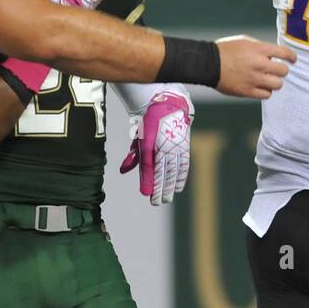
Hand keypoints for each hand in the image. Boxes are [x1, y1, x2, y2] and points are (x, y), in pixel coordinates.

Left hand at [120, 89, 193, 204]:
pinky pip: (184, 164)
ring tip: (167, 198)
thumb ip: (134, 155)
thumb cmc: (151, 124)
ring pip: (174, 169)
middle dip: (160, 188)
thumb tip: (123, 170)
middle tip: (156, 202)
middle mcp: (164, 143)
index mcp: (150, 140)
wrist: (169, 105)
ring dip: (170, 186)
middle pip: (162, 170)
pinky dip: (181, 176)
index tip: (146, 194)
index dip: (148, 180)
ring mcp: (176, 144)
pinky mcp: (185, 145)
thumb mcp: (140, 137)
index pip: (149, 164)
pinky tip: (178, 187)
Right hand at [215, 34, 296, 98]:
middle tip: (277, 70)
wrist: (208, 64)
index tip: (293, 59)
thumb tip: (274, 55)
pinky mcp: (247, 91)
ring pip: (277, 84)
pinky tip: (261, 87)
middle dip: (282, 70)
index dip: (292, 57)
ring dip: (275, 82)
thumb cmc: (225, 50)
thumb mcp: (245, 41)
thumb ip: (261, 48)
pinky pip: (266, 95)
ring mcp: (254, 79)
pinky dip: (266, 91)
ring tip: (269, 80)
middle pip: (283, 71)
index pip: (285, 53)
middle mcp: (259, 64)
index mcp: (259, 49)